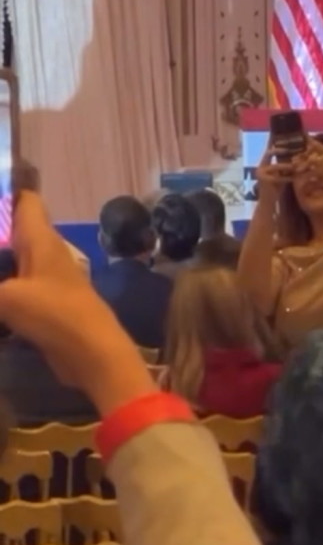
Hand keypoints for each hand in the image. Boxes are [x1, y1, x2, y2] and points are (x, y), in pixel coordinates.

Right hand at [0, 193, 155, 415]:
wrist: (91, 353)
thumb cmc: (54, 313)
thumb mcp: (6, 297)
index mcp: (41, 239)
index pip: (26, 201)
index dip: (5, 192)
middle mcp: (45, 254)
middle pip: (14, 233)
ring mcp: (46, 281)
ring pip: (12, 264)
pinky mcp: (44, 308)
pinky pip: (14, 292)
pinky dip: (1, 293)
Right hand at [255, 147, 292, 198]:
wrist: (268, 203)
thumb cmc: (275, 188)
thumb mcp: (279, 174)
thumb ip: (283, 166)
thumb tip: (294, 156)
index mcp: (263, 164)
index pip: (268, 150)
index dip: (273, 142)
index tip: (282, 137)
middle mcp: (260, 167)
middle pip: (269, 153)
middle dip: (280, 150)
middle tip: (291, 149)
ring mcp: (261, 174)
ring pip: (276, 166)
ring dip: (287, 166)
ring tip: (296, 166)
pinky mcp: (265, 181)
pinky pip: (278, 177)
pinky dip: (287, 177)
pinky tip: (294, 178)